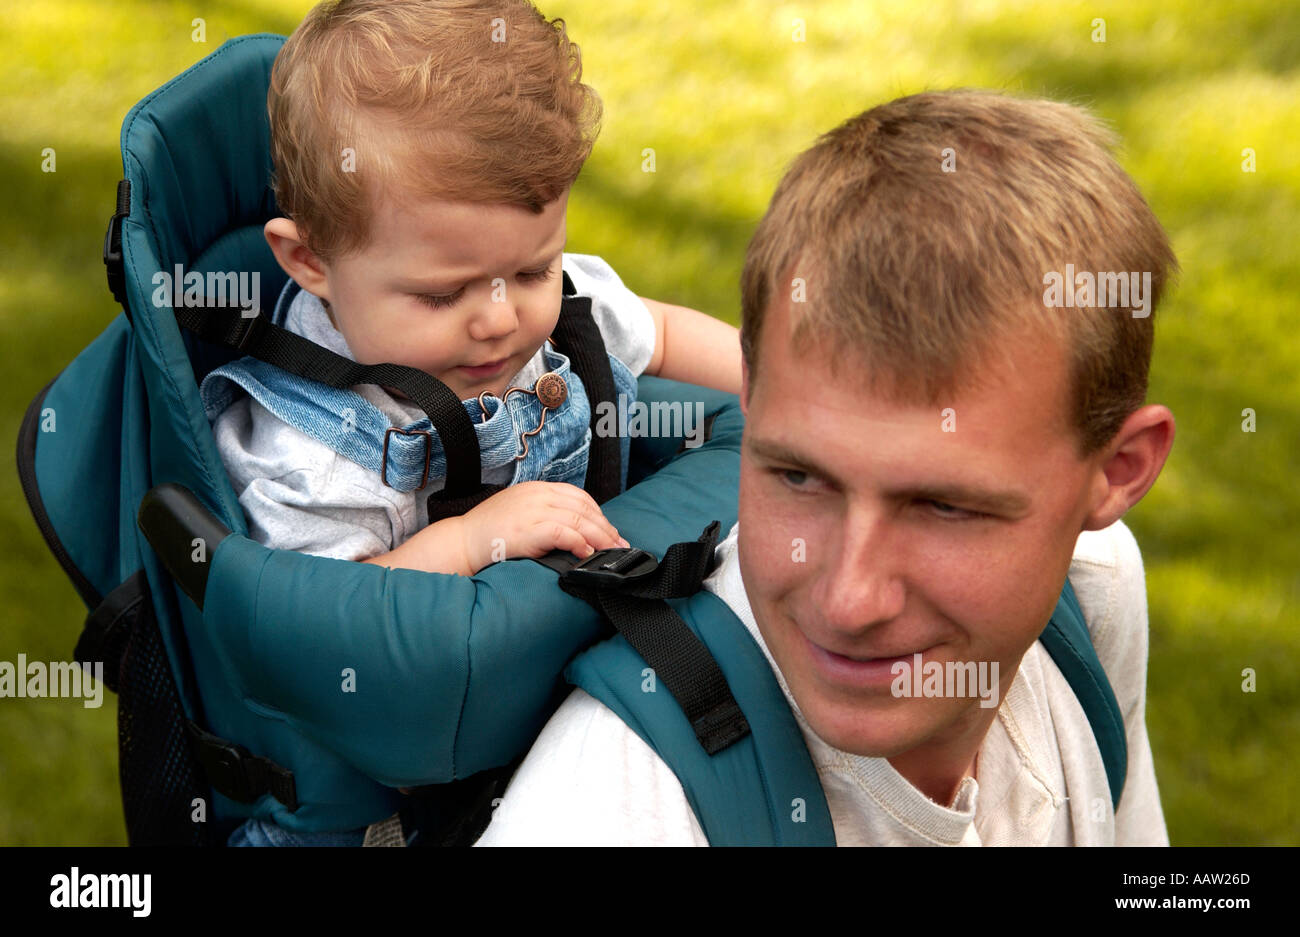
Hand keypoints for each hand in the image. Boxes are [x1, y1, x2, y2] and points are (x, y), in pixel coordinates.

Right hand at [459, 481, 628, 573]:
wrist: (462, 542)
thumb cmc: (489, 533)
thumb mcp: (519, 512)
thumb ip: (543, 513)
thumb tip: (572, 531)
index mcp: (536, 489)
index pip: (578, 496)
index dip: (599, 514)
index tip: (610, 531)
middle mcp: (538, 495)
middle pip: (584, 507)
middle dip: (606, 527)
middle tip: (619, 545)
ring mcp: (534, 510)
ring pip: (580, 519)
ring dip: (601, 537)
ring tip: (611, 551)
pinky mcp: (530, 529)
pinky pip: (565, 533)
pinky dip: (581, 543)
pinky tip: (588, 554)